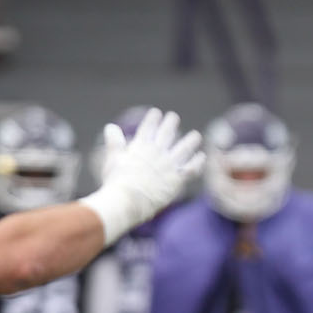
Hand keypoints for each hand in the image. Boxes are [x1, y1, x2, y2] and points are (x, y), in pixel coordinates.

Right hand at [81, 108, 204, 241]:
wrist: (129, 199)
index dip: (153, 119)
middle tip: (174, 117)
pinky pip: (191, 168)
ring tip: (196, 135)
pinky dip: (197, 162)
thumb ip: (114, 142)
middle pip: (167, 134)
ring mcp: (168, 165)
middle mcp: (157, 153)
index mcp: (140, 146)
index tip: (156, 112)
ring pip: (183, 148)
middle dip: (171, 123)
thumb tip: (110, 127)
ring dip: (190, 141)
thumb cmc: (117, 182)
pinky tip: (201, 156)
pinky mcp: (177, 180)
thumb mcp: (112, 159)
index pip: (148, 127)